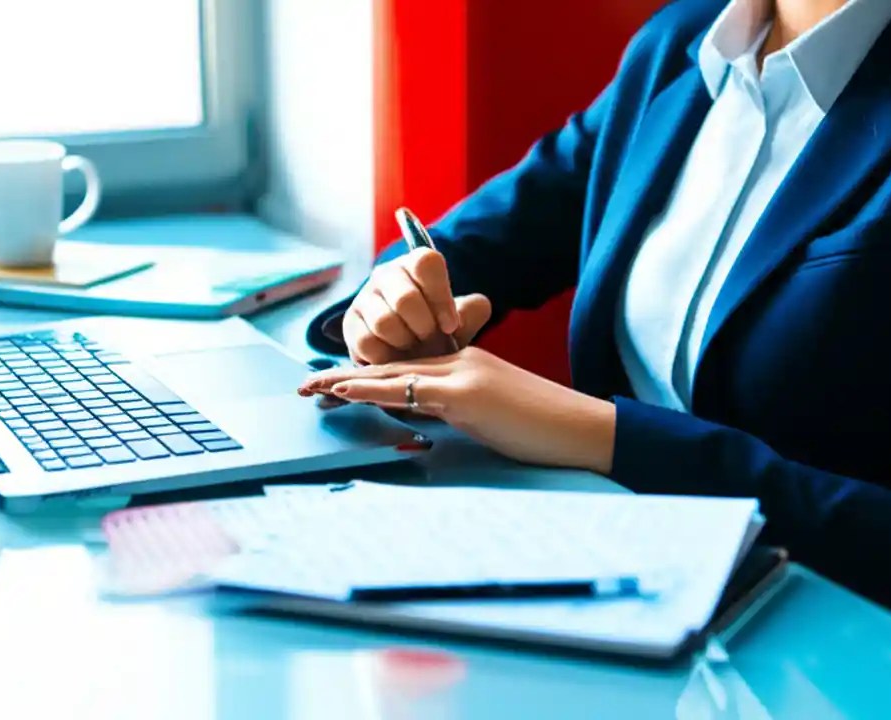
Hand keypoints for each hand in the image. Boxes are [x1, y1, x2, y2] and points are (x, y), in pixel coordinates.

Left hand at [298, 347, 615, 473]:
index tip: (338, 384)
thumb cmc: (544, 431)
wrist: (582, 430)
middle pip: (392, 365)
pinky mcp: (467, 393)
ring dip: (347, 380)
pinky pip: (408, 389)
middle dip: (347, 375)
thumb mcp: (492, 417)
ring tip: (311, 388)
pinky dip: (371, 389)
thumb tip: (424, 423)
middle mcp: (462, 361)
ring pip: (394, 372)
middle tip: (308, 385)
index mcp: (468, 365)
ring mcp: (464, 374)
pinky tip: (345, 391)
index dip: (371, 375)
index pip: (409, 368)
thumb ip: (458, 412)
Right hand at [344, 249, 492, 363]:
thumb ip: (473, 312)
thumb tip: (477, 305)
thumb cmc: (437, 330)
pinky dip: (387, 357)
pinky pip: (367, 343)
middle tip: (432, 342)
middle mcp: (387, 274)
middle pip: (405, 298)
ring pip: (385, 322)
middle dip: (424, 328)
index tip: (450, 326)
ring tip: (415, 350)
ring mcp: (365, 298)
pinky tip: (398, 359)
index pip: (427, 263)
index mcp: (416, 264)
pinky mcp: (350, 324)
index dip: (441, 297)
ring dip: (406, 344)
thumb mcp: (460, 321)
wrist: (411, 354)